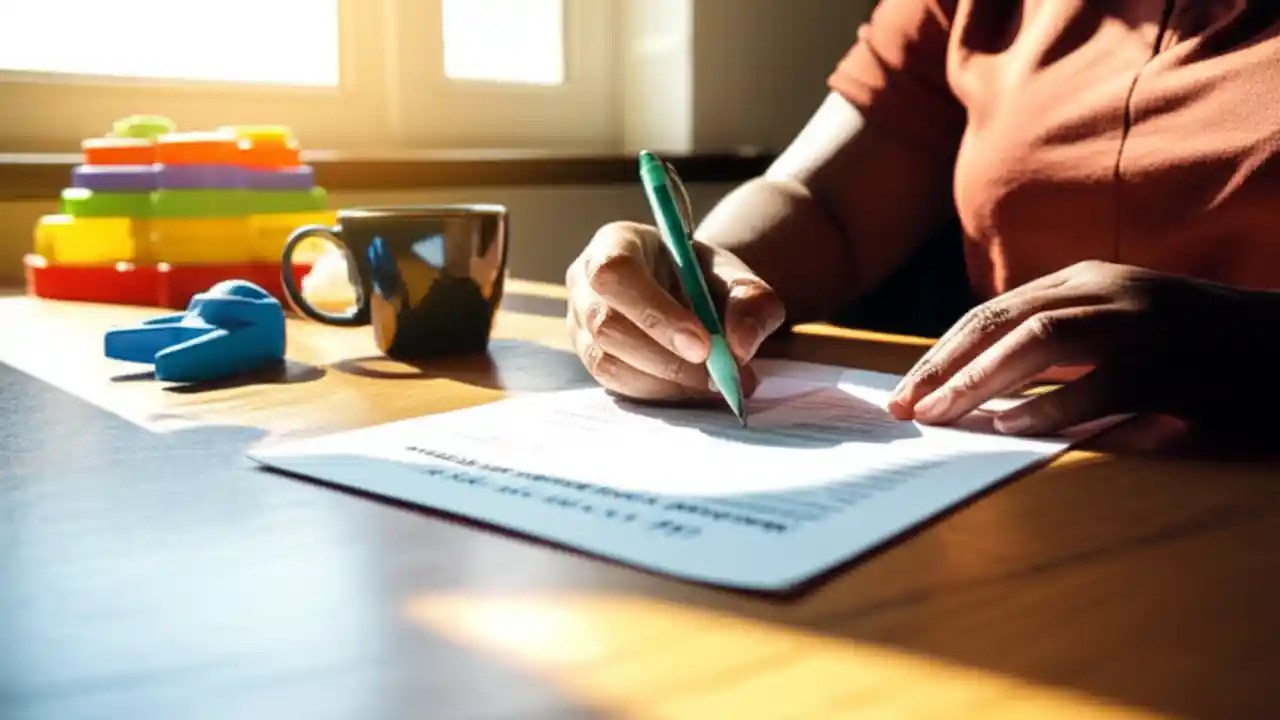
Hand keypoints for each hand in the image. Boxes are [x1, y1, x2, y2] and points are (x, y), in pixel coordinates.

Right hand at [565, 221, 785, 401]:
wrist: (687, 295)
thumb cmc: (704, 278)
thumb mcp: (735, 277)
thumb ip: (749, 301)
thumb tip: (740, 346)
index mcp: (615, 242)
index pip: (615, 273)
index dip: (654, 312)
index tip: (702, 344)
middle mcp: (585, 282)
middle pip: (606, 325)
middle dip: (666, 357)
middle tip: (719, 375)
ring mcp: (580, 324)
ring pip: (608, 361)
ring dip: (666, 381)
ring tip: (713, 383)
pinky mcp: (590, 359)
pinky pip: (615, 385)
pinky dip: (658, 392)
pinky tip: (691, 388)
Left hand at [888, 260, 1249, 434]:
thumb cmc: (1192, 346)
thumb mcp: (1117, 327)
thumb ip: (1057, 345)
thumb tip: (982, 389)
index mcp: (1087, 281)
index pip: (994, 313)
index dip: (943, 352)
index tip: (906, 388)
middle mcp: (1108, 291)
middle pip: (1002, 321)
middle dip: (944, 365)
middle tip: (904, 405)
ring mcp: (1143, 324)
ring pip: (1041, 341)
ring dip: (981, 380)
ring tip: (940, 414)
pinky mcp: (1175, 365)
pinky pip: (1100, 384)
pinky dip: (1052, 408)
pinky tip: (1013, 430)